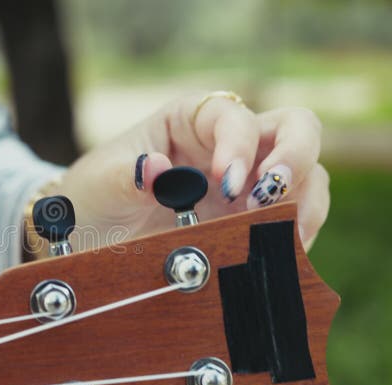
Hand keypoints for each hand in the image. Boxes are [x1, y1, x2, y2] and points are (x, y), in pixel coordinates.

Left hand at [50, 92, 328, 250]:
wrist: (88, 239)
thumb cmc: (95, 195)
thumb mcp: (101, 184)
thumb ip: (127, 176)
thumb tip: (156, 169)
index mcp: (191, 120)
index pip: (234, 117)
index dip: (240, 145)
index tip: (225, 183)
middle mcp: (229, 146)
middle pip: (295, 131)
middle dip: (294, 160)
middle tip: (269, 198)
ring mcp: (246, 184)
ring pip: (306, 178)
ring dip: (303, 204)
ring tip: (283, 237)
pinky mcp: (251, 222)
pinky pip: (293, 222)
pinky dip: (295, 238)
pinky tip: (281, 257)